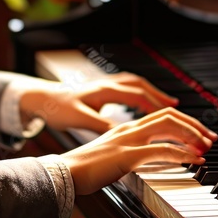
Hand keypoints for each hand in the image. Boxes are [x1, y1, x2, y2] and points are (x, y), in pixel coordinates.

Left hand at [19, 72, 178, 134]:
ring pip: (135, 85)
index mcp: (105, 91)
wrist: (40, 98)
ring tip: (167, 104)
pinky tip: (143, 105)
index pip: (138, 95)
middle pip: (141, 86)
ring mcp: (105, 86)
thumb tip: (122, 133)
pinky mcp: (101, 91)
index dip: (157, 104)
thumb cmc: (56, 108)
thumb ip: (101, 125)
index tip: (173, 112)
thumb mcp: (79, 119)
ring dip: (152, 94)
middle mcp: (107, 85)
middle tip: (178, 107)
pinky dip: (140, 95)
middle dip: (160, 96)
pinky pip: (128, 89)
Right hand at [59, 107, 217, 194]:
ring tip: (206, 147)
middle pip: (168, 116)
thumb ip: (129, 155)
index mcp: (125, 128)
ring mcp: (128, 140)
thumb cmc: (84, 170)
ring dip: (192, 136)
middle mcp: (129, 128)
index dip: (183, 123)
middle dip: (194, 125)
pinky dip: (182, 153)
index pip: (161, 116)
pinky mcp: (127, 155)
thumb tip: (146, 161)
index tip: (198, 135)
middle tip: (211, 138)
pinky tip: (194, 160)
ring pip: (168, 127)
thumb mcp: (112, 158)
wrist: (63, 174)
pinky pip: (161, 150)